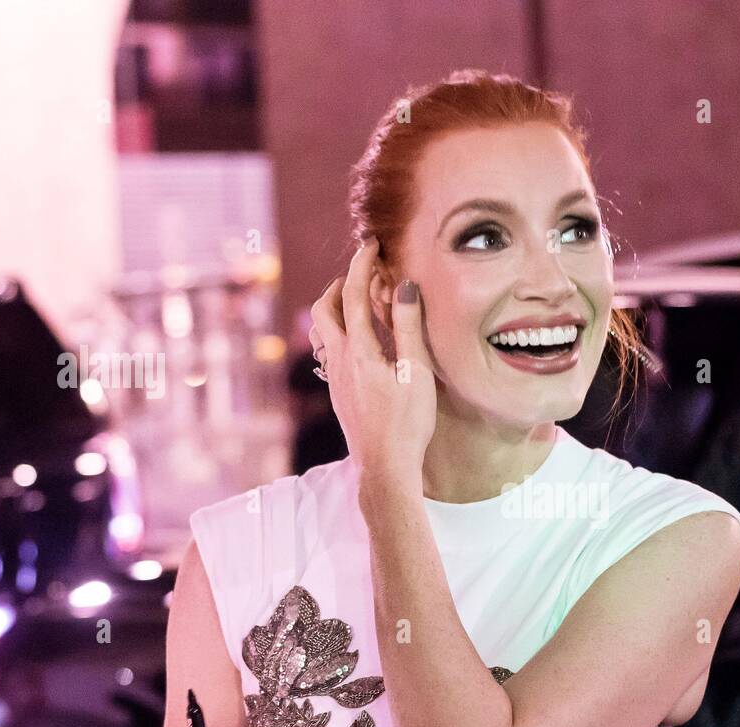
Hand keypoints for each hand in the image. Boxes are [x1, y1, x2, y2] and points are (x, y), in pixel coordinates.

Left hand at [309, 238, 436, 485]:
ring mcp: (334, 378)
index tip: (372, 244)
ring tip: (359, 301)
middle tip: (363, 273)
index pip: (355, 294)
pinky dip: (340, 331)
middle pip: (325, 308)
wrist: (385, 469)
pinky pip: (330, 350)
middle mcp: (339, 360)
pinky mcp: (338, 394)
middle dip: (341, 284)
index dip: (362, 264)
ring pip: (323, 330)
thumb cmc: (406, 424)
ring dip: (337, 308)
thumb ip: (408, 327)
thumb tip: (404, 286)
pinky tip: (359, 342)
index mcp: (359, 350)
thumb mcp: (416, 373)